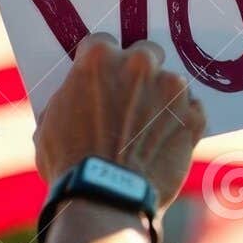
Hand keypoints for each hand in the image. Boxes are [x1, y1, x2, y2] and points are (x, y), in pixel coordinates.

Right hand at [34, 35, 205, 210]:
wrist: (104, 199)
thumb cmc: (69, 165)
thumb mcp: (49, 125)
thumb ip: (67, 100)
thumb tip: (74, 99)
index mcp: (98, 58)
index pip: (103, 43)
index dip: (102, 65)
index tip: (103, 79)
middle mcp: (139, 64)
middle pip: (145, 54)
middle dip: (139, 73)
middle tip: (130, 100)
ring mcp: (171, 89)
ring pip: (171, 84)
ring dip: (163, 101)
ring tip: (148, 132)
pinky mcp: (194, 117)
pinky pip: (193, 112)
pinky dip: (183, 124)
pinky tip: (166, 144)